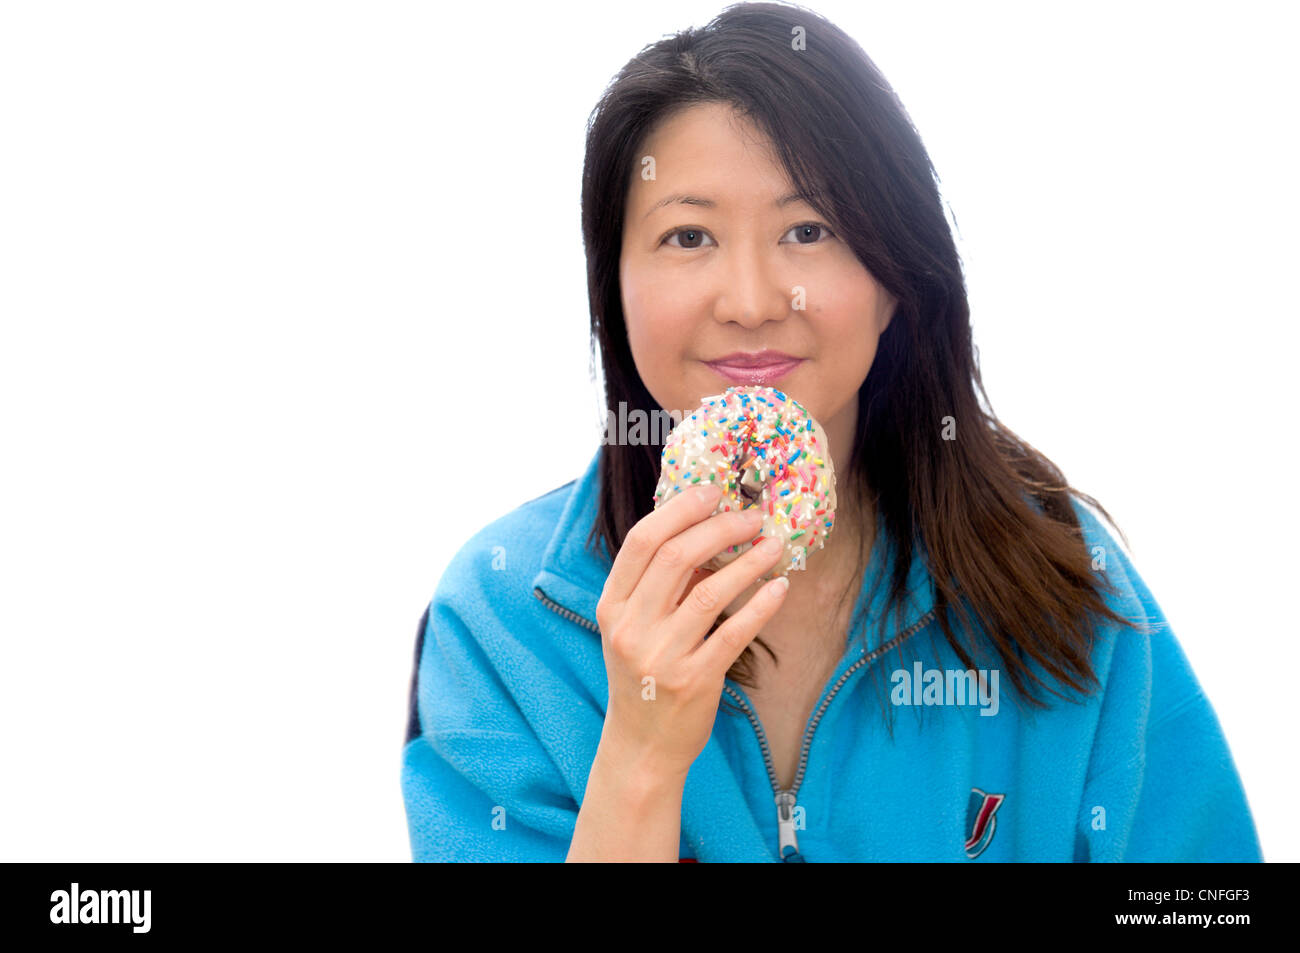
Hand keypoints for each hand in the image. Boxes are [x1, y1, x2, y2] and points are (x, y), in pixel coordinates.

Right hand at [593, 483, 788, 781]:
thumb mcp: (635, 626)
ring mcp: (660, 655)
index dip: (679, 510)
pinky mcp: (693, 680)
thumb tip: (704, 529)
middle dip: (719, 528)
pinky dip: (760, 605)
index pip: (641, 542)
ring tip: (773, 544)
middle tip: (752, 516)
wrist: (642, 744)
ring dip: (747, 562)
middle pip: (675, 558)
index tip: (713, 493)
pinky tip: (779, 587)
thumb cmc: (644, 674)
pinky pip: (733, 632)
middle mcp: (630, 627)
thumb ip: (659, 584)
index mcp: (612, 605)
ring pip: (709, 592)